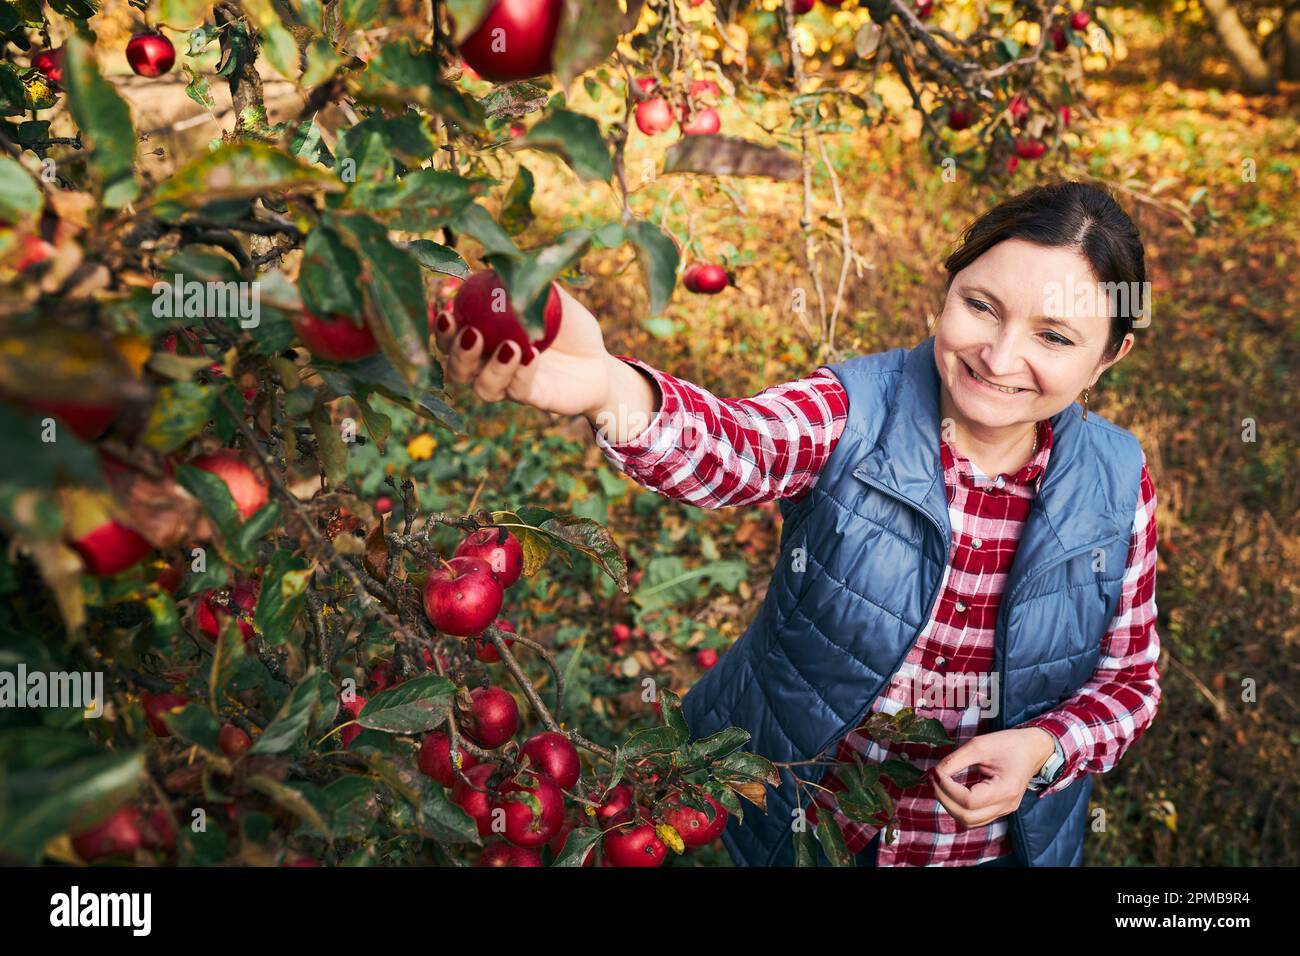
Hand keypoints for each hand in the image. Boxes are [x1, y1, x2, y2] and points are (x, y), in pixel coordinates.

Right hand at [432, 284, 613, 417]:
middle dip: (456, 352)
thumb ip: (526, 280)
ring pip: (482, 387)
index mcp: (484, 339)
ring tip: (510, 346)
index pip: (451, 337)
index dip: (440, 329)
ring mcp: (508, 386)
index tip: (445, 311)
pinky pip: (518, 390)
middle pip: (455, 368)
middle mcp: (488, 367)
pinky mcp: (531, 400)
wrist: (598, 362)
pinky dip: (521, 373)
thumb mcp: (551, 298)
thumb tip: (505, 254)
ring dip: (490, 367)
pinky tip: (531, 355)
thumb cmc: (569, 327)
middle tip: (470, 332)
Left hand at [928, 727, 1056, 827]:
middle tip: (931, 779)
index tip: (936, 772)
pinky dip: (958, 807)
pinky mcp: (999, 809)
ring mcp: (1004, 810)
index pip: (969, 800)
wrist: (1032, 750)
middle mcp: (1006, 805)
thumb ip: (955, 760)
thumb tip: (934, 773)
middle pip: (967, 817)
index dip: (947, 788)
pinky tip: (949, 791)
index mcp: (1007, 789)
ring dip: (949, 805)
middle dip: (944, 799)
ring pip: (969, 821)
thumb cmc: (1009, 744)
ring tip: (937, 785)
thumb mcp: (980, 745)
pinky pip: (974, 817)